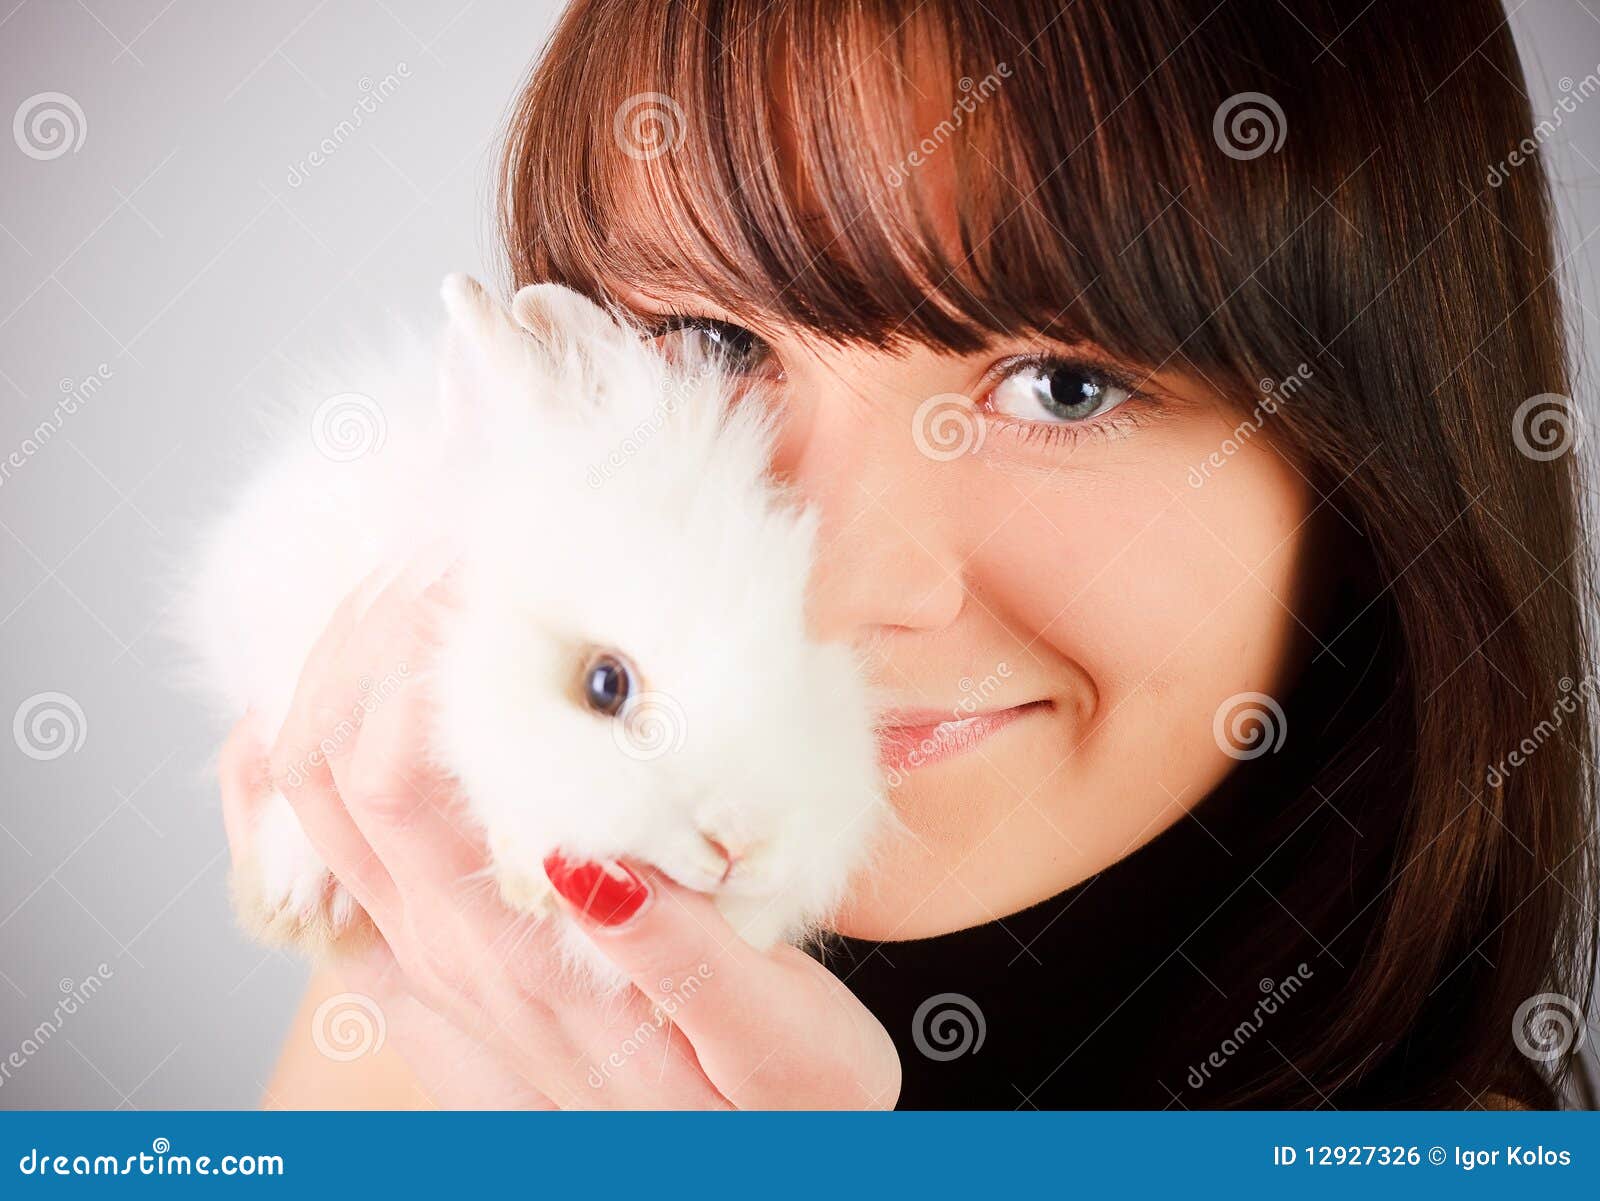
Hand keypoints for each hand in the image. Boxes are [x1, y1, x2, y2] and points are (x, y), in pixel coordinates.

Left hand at [219, 558, 900, 1108]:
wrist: (741, 1197)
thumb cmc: (779, 1124)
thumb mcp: (778, 1049)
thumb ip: (677, 958)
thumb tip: (584, 855)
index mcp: (521, 964)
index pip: (397, 774)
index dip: (414, 646)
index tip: (479, 558)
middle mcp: (445, 964)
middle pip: (322, 767)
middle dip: (366, 632)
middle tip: (446, 549)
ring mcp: (423, 975)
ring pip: (304, 805)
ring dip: (339, 682)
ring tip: (415, 597)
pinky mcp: (430, 981)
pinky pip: (317, 864)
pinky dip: (306, 768)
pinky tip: (357, 709)